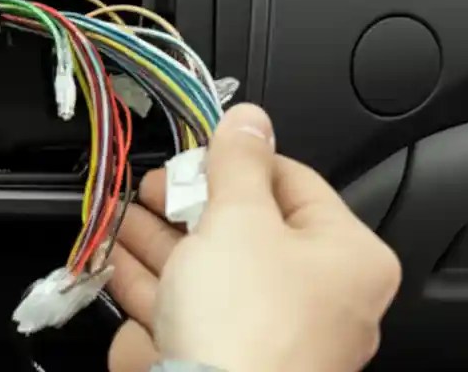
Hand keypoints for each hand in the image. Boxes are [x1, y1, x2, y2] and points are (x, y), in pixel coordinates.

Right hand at [106, 104, 401, 371]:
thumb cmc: (247, 328)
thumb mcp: (240, 218)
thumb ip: (239, 162)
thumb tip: (248, 120)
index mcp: (348, 258)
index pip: (295, 184)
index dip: (239, 160)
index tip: (199, 149)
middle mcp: (320, 300)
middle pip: (248, 228)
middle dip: (189, 202)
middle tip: (157, 183)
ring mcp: (272, 335)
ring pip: (212, 269)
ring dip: (163, 236)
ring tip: (125, 210)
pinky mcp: (227, 360)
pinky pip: (191, 306)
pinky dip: (155, 278)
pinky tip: (119, 254)